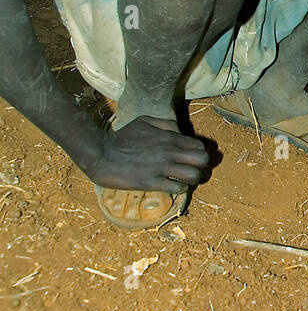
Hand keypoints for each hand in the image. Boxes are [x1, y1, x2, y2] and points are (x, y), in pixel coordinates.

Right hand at [85, 116, 209, 191]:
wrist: (101, 154)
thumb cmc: (122, 137)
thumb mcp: (144, 121)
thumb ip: (165, 124)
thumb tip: (178, 131)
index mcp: (169, 137)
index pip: (199, 146)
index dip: (199, 154)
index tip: (192, 159)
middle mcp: (169, 152)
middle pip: (202, 160)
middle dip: (201, 167)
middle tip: (192, 171)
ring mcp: (161, 168)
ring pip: (193, 176)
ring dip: (192, 180)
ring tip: (184, 181)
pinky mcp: (151, 182)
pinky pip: (177, 188)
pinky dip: (179, 189)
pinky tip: (172, 187)